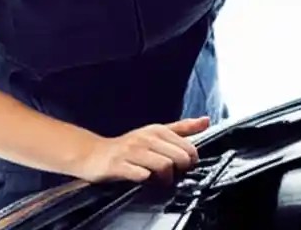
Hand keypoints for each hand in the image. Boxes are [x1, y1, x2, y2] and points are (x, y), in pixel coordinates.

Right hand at [72, 117, 209, 184]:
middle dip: (179, 171)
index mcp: (157, 131)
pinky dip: (145, 179)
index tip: (182, 166)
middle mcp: (146, 138)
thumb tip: (206, 121)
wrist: (94, 154)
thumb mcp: (156, 133)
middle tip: (171, 175)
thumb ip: (182, 128)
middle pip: (179, 158)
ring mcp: (131, 152)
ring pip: (163, 166)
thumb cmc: (128, 147)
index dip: (190, 161)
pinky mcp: (118, 165)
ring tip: (158, 180)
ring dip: (164, 179)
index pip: (188, 147)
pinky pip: (140, 174)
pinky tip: (142, 178)